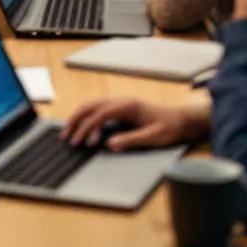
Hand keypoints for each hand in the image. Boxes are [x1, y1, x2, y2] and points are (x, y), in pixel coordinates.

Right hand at [60, 98, 208, 151]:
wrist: (181, 120)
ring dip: (79, 118)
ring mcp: (119, 104)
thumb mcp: (153, 137)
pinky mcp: (120, 109)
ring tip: (69, 133)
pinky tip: (86, 131)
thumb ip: (131, 140)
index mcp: (127, 106)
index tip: (78, 141)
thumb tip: (109, 145)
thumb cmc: (169, 128)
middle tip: (65, 135)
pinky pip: (98, 111)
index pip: (99, 115)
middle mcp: (120, 102)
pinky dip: (88, 119)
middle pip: (90, 106)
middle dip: (75, 120)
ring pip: (92, 106)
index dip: (86, 128)